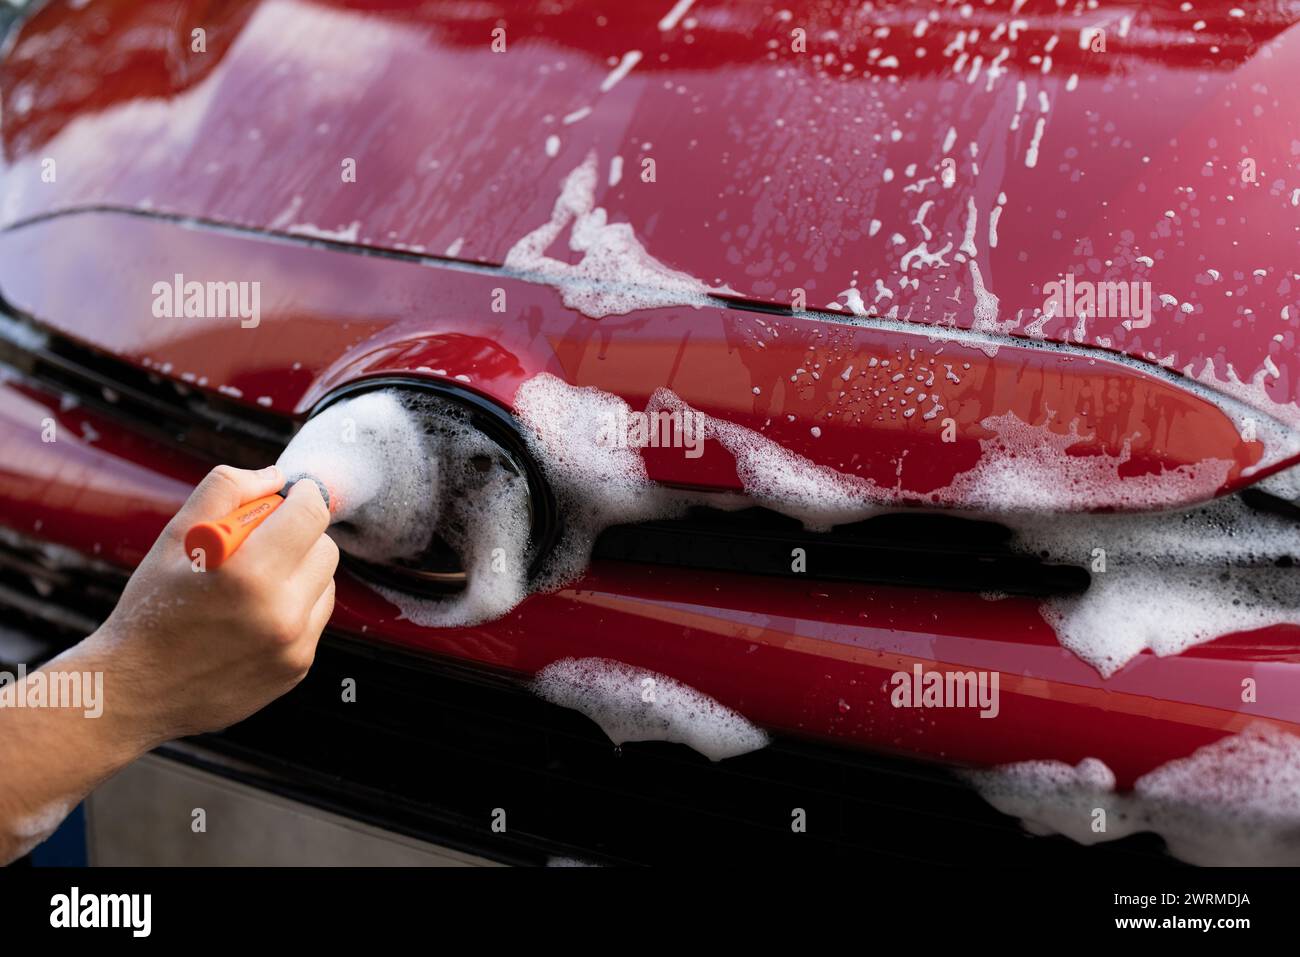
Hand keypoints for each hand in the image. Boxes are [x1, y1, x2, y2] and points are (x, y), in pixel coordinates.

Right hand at [88, 464, 338, 744]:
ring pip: (326, 585)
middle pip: (326, 549)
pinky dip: (296, 608)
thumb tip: (275, 477)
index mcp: (249, 575)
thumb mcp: (175, 539)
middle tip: (264, 540)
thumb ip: (225, 492)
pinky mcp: (297, 669)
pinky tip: (254, 615)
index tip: (294, 494)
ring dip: (302, 572)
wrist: (134, 691)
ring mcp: (294, 647)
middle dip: (301, 535)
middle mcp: (281, 614)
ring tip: (254, 582)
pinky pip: (316, 620)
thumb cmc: (151, 611)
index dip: (305, 496)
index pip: (311, 515)